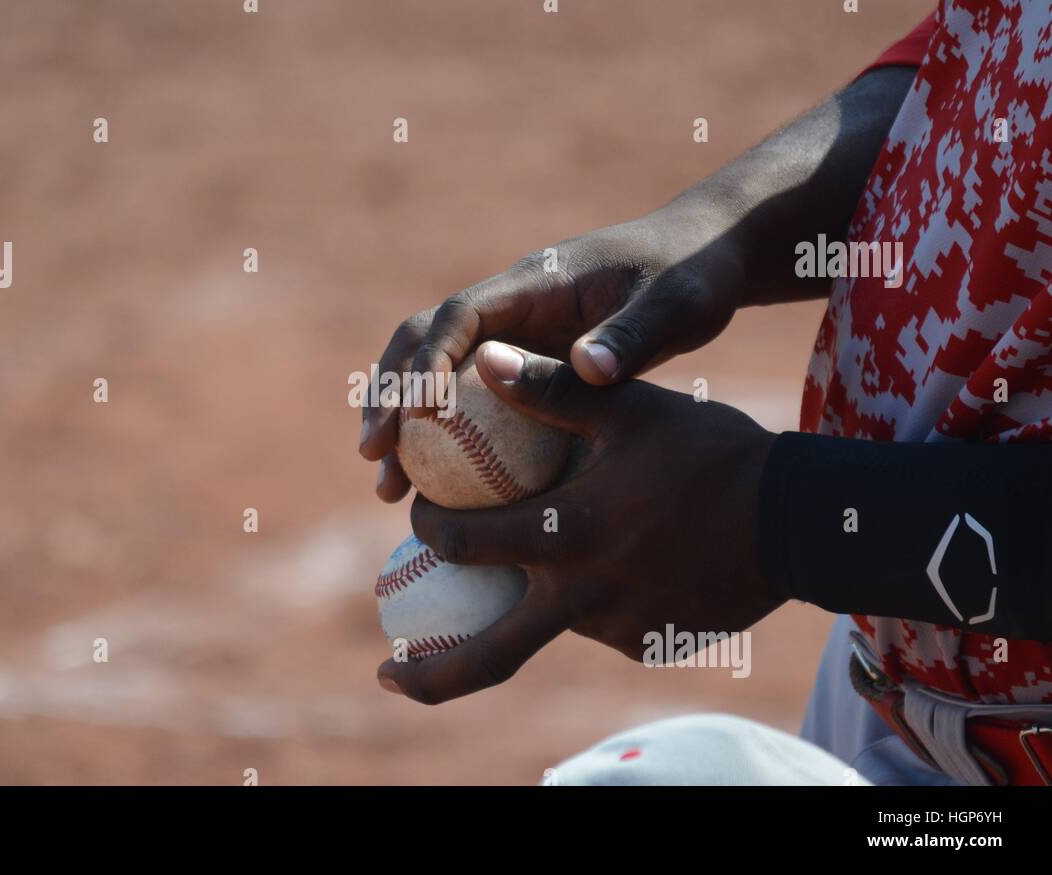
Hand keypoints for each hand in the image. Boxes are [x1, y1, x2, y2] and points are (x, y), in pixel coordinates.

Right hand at [359, 205, 748, 501]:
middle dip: (389, 395)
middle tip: (375, 456)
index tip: (417, 411)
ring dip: (404, 426)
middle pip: (423, 341)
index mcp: (535, 281)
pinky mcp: (526, 361)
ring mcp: (514, 333)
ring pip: (437, 375)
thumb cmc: (694, 274)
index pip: (460, 314)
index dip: (428, 358)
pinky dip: (447, 443)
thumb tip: (588, 370)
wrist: (705, 258)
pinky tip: (442, 495)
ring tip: (389, 491)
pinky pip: (473, 402)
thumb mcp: (677, 303)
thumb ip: (634, 334)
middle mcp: (511, 304)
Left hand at [376, 342, 783, 704]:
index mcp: (563, 537)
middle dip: (423, 677)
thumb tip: (479, 356)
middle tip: (385, 675)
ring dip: (521, 609)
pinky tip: (607, 566)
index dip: (427, 527)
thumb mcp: (629, 411)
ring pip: (545, 628)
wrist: (800, 521)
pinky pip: (596, 626)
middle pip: (484, 658)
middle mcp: (579, 598)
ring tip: (526, 571)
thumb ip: (549, 391)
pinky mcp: (647, 643)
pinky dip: (583, 604)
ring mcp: (615, 630)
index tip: (419, 514)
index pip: (461, 543)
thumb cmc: (711, 455)